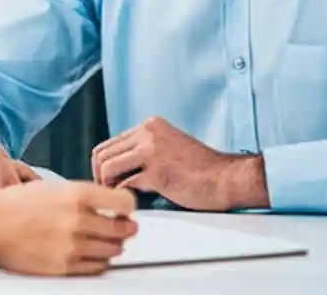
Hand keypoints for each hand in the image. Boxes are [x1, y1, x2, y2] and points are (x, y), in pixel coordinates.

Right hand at [0, 181, 137, 275]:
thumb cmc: (11, 205)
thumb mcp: (50, 187)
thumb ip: (81, 195)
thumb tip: (105, 202)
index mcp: (76, 194)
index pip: (125, 202)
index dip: (128, 205)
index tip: (125, 207)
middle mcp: (78, 220)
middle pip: (123, 229)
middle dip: (125, 227)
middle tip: (124, 225)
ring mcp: (72, 246)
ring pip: (113, 250)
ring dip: (114, 245)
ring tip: (106, 239)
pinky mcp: (65, 267)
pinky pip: (96, 267)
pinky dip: (99, 261)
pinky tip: (92, 253)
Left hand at [90, 116, 267, 211]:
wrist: (226, 178)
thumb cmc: (199, 169)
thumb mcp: (167, 147)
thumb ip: (142, 150)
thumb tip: (112, 167)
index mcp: (149, 125)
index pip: (108, 144)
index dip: (101, 166)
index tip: (106, 182)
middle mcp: (148, 132)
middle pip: (102, 154)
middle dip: (99, 177)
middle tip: (106, 194)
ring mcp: (151, 151)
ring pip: (108, 167)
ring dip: (107, 187)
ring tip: (116, 198)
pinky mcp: (157, 172)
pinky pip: (124, 184)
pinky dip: (122, 195)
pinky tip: (131, 202)